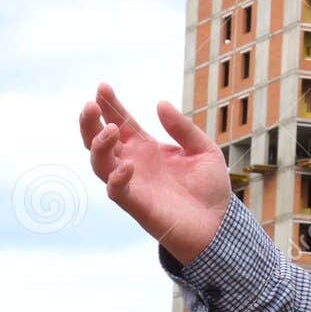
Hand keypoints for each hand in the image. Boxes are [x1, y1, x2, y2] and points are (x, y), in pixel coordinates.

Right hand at [79, 83, 232, 265]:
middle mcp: (133, 163)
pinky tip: (128, 166)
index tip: (102, 86)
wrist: (218, 224)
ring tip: (112, 130)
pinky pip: (116, 191)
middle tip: (91, 105)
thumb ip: (183, 128)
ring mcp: (132, 184)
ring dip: (100, 146)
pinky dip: (117, 178)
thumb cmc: (208, 188)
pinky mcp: (136, 204)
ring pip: (99, 163)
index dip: (110, 105)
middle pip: (99, 140)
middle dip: (90, 122)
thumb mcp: (203, 150)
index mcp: (146, 148)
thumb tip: (160, 103)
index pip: (121, 122)